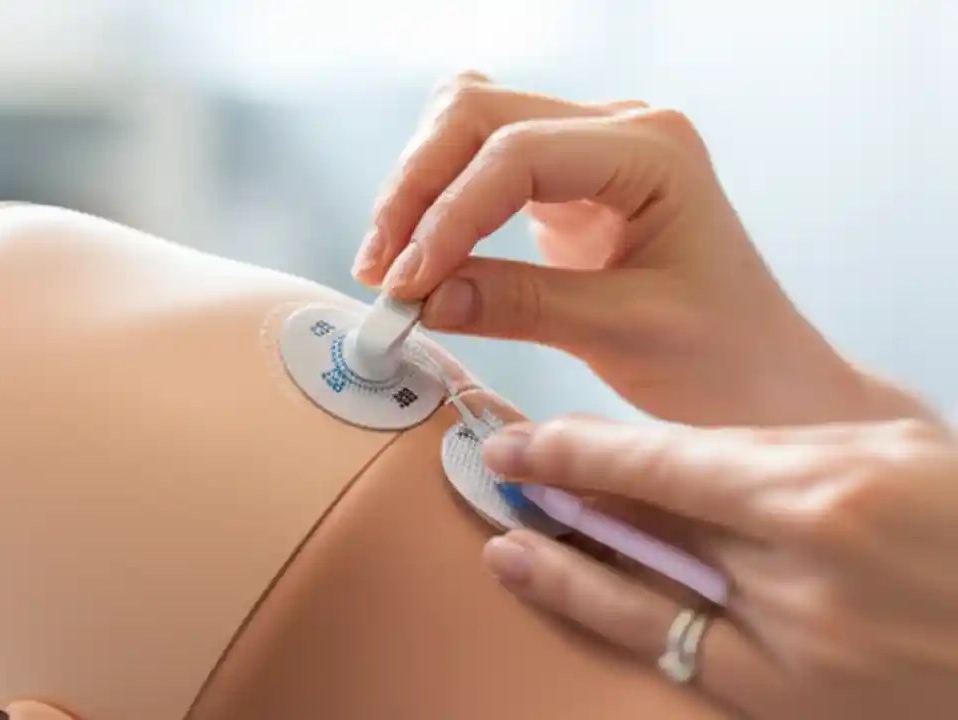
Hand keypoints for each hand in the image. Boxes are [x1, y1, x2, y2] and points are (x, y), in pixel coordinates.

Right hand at [353, 72, 927, 424]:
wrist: (765, 383)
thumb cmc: (725, 360)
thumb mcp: (624, 333)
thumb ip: (519, 304)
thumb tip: (418, 297)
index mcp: (653, 150)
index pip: (517, 155)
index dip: (448, 216)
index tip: (404, 286)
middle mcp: (620, 129)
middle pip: (477, 114)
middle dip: (416, 190)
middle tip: (380, 272)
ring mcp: (590, 150)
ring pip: (466, 126)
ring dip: (417, 190)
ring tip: (389, 267)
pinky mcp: (565, 184)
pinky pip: (479, 166)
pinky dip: (438, 204)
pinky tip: (420, 257)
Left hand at [479, 416, 957, 718]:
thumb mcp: (895, 452)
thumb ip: (780, 455)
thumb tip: (672, 457)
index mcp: (827, 497)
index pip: (658, 465)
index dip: (573, 451)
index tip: (519, 438)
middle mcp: (800, 581)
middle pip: (640, 533)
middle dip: (557, 502)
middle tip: (497, 474)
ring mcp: (797, 658)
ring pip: (644, 609)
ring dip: (565, 575)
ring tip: (508, 549)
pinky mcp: (797, 710)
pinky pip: (685, 664)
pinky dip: (624, 629)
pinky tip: (582, 604)